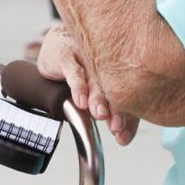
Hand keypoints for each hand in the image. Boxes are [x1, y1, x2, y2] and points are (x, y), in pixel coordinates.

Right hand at [37, 26, 138, 145]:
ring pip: (95, 79)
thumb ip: (113, 115)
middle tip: (116, 126)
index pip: (128, 94)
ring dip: (99, 98)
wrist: (56, 44)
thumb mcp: (98, 93)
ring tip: (100, 114)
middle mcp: (108, 62)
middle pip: (114, 86)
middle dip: (117, 108)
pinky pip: (74, 70)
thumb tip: (124, 139)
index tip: (122, 135)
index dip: (128, 116)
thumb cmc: (83, 70)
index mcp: (120, 71)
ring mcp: (88, 57)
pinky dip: (79, 86)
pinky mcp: (67, 54)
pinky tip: (81, 101)